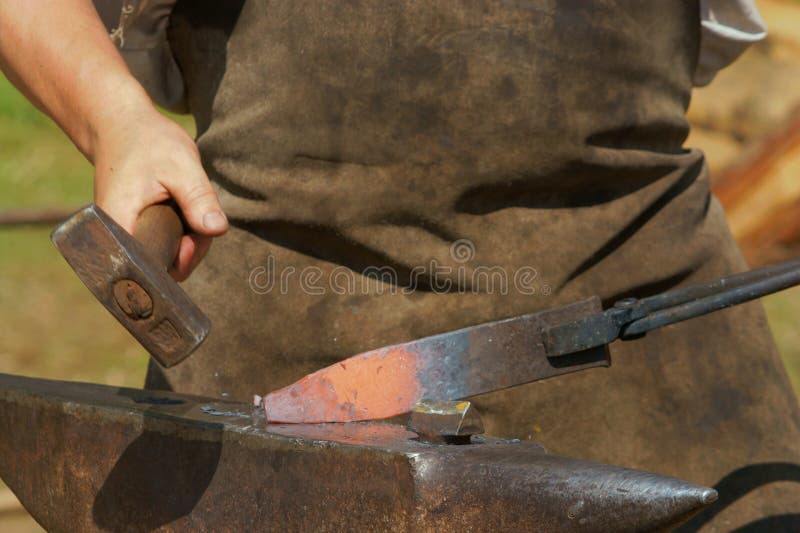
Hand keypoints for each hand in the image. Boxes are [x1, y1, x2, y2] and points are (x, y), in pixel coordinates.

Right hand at [93, 105, 227, 280]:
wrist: (122, 126)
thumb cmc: (147, 143)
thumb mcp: (180, 166)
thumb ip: (198, 199)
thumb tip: (217, 229)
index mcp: (118, 225)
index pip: (146, 269)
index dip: (176, 263)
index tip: (192, 242)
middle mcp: (115, 237)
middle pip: (161, 266)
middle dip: (189, 249)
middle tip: (200, 219)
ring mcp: (125, 235)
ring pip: (166, 256)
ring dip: (189, 240)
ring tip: (192, 207)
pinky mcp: (136, 231)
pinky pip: (164, 244)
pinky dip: (181, 233)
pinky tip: (186, 213)